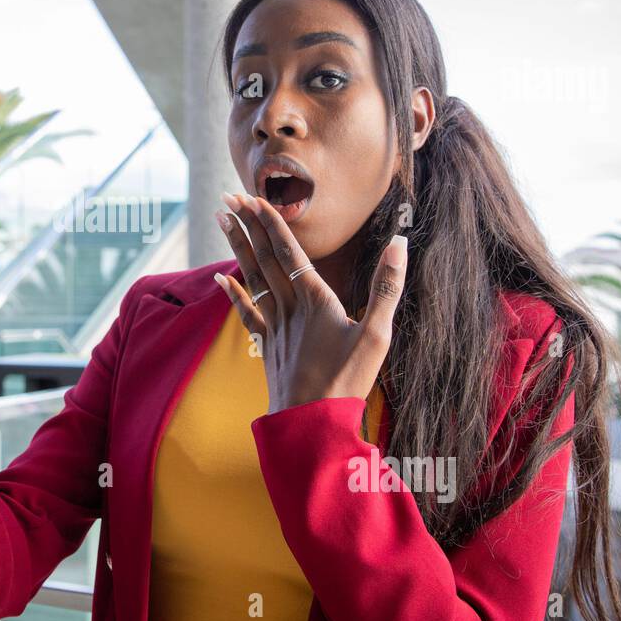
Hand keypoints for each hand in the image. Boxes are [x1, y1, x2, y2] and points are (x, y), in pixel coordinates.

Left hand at [214, 192, 407, 414]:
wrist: (312, 423)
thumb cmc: (348, 381)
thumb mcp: (377, 335)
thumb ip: (387, 287)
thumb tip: (400, 243)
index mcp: (316, 300)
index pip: (289, 252)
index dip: (271, 224)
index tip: (254, 197)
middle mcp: (289, 308)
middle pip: (264, 258)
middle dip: (247, 225)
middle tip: (228, 197)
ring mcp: (274, 327)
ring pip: (251, 278)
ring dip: (237, 247)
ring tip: (221, 220)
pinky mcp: (268, 346)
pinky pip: (246, 313)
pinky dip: (233, 293)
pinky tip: (221, 278)